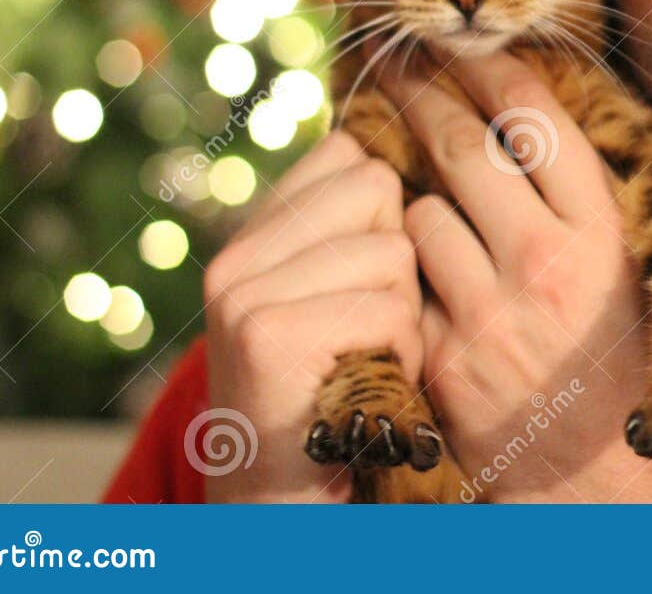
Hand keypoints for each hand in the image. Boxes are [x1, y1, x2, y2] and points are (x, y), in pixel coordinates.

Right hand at [201, 132, 420, 502]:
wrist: (283, 508)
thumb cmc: (338, 398)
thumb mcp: (339, 299)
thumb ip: (354, 229)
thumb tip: (417, 144)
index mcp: (251, 235)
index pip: (348, 152)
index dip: (386, 212)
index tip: (367, 280)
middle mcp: (234, 256)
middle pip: (377, 186)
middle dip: (398, 258)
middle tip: (366, 329)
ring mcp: (242, 293)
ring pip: (392, 248)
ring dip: (405, 314)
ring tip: (366, 362)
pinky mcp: (266, 334)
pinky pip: (390, 307)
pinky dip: (402, 353)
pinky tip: (367, 388)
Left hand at [381, 54, 651, 502]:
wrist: (614, 484)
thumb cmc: (632, 360)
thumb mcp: (644, 267)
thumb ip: (600, 194)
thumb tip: (544, 110)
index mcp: (607, 233)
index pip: (538, 119)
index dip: (493, 70)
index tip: (469, 49)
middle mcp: (549, 264)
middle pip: (463, 147)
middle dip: (424, 95)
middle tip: (402, 66)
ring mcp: (491, 314)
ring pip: (421, 210)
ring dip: (418, 197)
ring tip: (424, 194)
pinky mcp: (444, 359)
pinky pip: (404, 279)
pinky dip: (407, 264)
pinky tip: (416, 263)